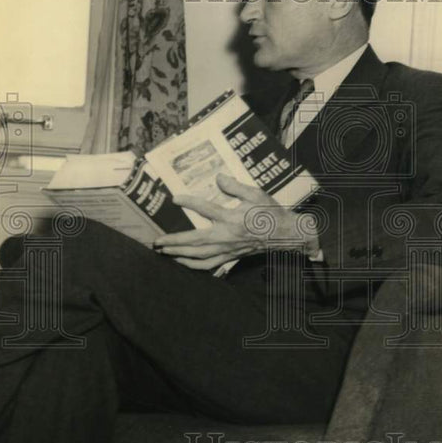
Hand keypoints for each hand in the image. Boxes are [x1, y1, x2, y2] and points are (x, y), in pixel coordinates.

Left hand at [154, 173, 317, 270]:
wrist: (285, 234)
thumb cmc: (270, 212)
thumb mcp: (255, 193)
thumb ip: (235, 186)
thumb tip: (218, 177)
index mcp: (232, 218)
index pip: (206, 209)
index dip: (189, 202)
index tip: (175, 198)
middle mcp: (227, 236)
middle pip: (195, 240)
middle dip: (174, 242)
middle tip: (156, 242)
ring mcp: (228, 249)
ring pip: (198, 255)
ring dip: (179, 254)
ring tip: (163, 252)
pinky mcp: (230, 256)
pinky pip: (209, 264)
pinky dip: (193, 265)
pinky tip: (182, 263)